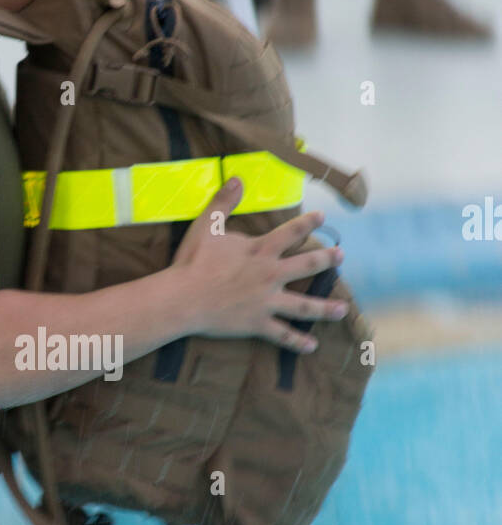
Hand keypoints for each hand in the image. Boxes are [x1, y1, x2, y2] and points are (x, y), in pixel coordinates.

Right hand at [170, 177, 346, 352]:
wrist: (183, 298)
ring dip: (325, 308)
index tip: (322, 217)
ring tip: (342, 309)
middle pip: (307, 266)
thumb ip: (224, 202)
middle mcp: (270, 275)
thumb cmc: (193, 262)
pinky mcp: (257, 323)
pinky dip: (297, 342)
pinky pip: (282, 334)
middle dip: (326, 260)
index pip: (291, 232)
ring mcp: (266, 302)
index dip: (308, 222)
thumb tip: (237, 178)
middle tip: (341, 255)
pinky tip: (312, 346)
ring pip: (304, 306)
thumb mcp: (206, 226)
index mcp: (260, 251)